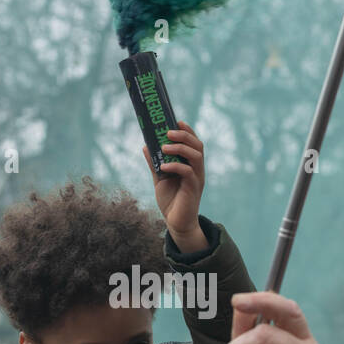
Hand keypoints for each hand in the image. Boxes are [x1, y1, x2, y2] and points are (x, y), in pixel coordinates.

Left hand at [145, 120, 205, 251]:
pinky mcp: (193, 189)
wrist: (176, 222)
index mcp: (191, 165)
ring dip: (180, 148)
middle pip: (197, 146)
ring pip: (196, 156)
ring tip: (163, 147)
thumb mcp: (159, 178)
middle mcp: (197, 170)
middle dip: (184, 136)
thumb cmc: (170, 200)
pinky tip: (163, 166)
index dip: (187, 130)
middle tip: (167, 132)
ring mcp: (197, 179)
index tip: (176, 121)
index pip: (194, 143)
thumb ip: (154, 163)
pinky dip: (175, 166)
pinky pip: (187, 172)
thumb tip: (146, 145)